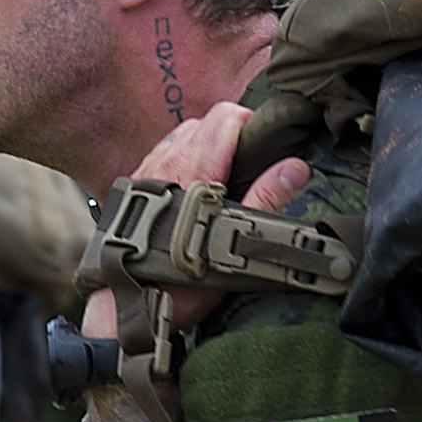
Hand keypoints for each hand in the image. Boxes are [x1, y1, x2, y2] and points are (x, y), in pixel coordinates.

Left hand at [119, 102, 315, 329]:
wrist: (126, 304)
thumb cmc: (181, 282)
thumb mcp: (233, 243)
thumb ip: (265, 199)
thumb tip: (295, 167)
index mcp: (194, 169)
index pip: (226, 117)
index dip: (251, 124)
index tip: (266, 146)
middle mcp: (166, 162)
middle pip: (205, 123)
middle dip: (229, 136)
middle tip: (248, 167)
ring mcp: (145, 170)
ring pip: (181, 137)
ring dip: (204, 147)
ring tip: (219, 179)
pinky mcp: (132, 185)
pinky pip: (161, 155)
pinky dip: (181, 160)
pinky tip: (190, 190)